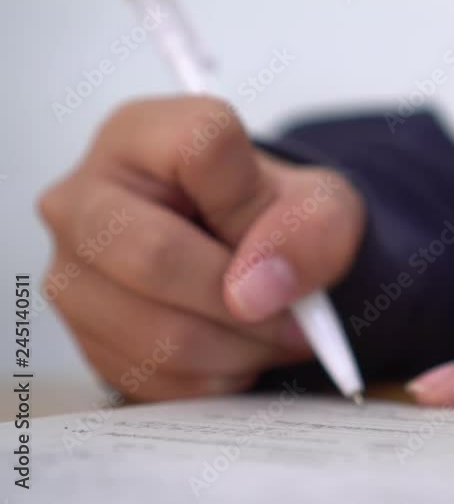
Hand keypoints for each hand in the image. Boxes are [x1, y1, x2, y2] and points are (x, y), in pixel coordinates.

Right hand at [38, 97, 365, 400]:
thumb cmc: (275, 217)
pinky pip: (158, 378)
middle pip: (155, 256)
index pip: (197, 148)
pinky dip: (219, 375)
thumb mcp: (322, 206)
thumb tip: (255, 290)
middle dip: (245, 301)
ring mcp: (72, 276)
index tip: (280, 234)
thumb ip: (312, 231)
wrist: (254, 261)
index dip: (253, 204)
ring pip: (159, 333)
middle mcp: (84, 200)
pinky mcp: (85, 342)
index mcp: (139, 135)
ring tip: (275, 331)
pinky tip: (240, 348)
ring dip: (242, 347)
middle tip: (297, 316)